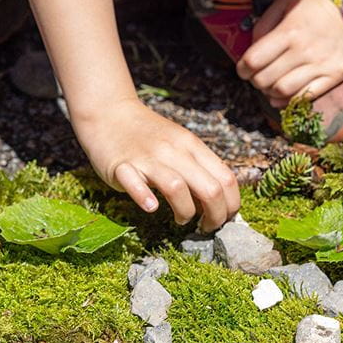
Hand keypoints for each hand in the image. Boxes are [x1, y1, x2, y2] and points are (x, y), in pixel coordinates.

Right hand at [75, 98, 239, 231]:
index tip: (224, 218)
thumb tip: (218, 202)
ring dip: (185, 212)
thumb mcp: (181, 145)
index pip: (227, 179)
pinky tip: (150, 207)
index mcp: (192, 146)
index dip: (231, 206)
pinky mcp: (121, 166)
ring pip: (177, 188)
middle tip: (206, 227)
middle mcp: (174, 151)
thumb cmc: (149, 137)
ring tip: (181, 220)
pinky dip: (144, 198)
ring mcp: (147, 158)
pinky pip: (135, 183)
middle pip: (209, 189)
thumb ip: (199, 169)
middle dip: (215, 217)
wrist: (110, 114)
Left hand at [236, 0, 342, 107]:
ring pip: (283, 91)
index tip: (244, 69)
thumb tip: (251, 49)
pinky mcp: (334, 76)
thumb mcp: (285, 4)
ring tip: (270, 86)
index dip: (243, 68)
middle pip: (265, 79)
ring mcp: (320, 65)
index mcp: (289, 31)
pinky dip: (288, 101)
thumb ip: (264, 24)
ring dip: (270, 92)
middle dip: (255, 81)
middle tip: (256, 77)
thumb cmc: (314, 7)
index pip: (254, 60)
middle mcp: (303, 50)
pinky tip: (281, 96)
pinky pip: (306, 97)